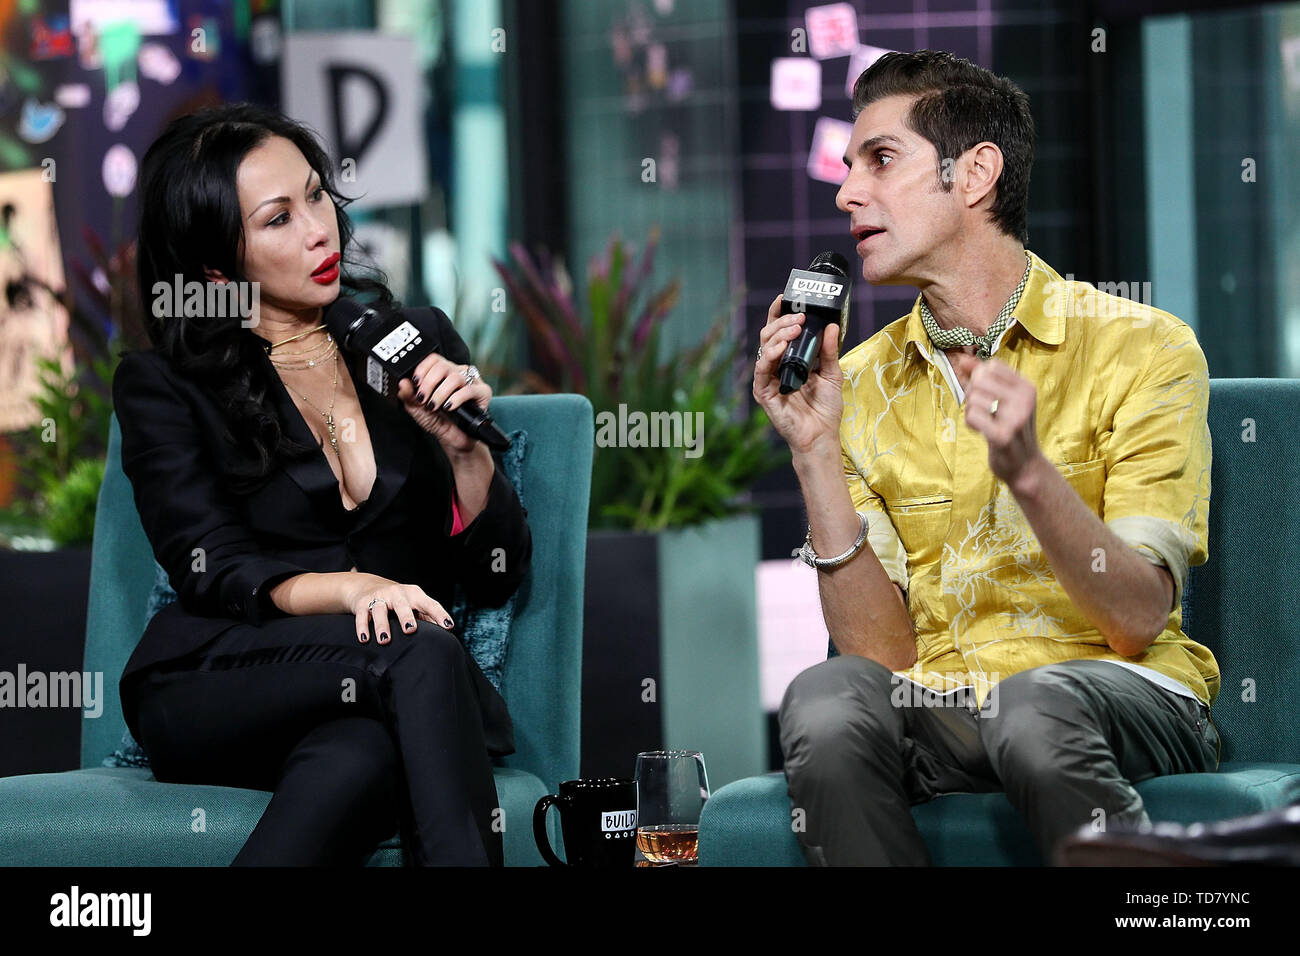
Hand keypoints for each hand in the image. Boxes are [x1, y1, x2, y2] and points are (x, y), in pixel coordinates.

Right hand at [345, 572, 455, 644]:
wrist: (365, 585)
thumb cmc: (397, 599)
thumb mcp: (413, 603)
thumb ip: (428, 616)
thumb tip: (445, 632)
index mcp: (414, 595)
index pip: (429, 604)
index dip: (439, 614)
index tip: (448, 626)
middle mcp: (397, 593)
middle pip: (402, 604)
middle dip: (406, 617)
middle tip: (410, 630)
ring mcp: (378, 597)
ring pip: (380, 610)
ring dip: (382, 625)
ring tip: (385, 640)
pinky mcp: (362, 604)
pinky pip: (362, 616)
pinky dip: (362, 627)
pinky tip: (365, 638)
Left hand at [396, 352, 491, 455]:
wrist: (454, 440)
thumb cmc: (438, 422)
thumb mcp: (418, 410)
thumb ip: (409, 396)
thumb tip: (403, 383)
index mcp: (442, 373)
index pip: (433, 358)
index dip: (423, 368)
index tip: (415, 382)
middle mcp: (457, 373)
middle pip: (443, 365)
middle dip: (429, 383)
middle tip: (423, 398)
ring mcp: (472, 382)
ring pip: (455, 377)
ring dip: (441, 393)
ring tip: (435, 406)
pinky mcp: (483, 393)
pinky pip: (469, 389)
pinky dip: (456, 399)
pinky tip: (449, 407)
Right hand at [752, 294, 843, 456]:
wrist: (820, 435)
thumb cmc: (824, 408)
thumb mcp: (832, 373)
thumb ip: (829, 351)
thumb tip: (831, 326)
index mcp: (789, 359)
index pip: (780, 331)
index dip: (780, 313)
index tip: (787, 297)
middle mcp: (775, 365)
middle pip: (770, 334)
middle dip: (783, 320)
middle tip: (799, 316)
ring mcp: (767, 378)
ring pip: (764, 346)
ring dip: (779, 333)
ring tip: (795, 327)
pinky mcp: (763, 391)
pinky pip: (761, 368)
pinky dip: (771, 354)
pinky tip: (781, 347)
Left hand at [950, 351, 1042, 486]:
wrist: (1025, 465)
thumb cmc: (1010, 429)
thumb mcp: (1003, 400)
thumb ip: (982, 378)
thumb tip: (963, 359)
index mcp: (1026, 387)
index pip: (992, 366)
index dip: (979, 377)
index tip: (985, 394)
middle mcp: (1024, 400)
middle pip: (980, 380)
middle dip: (972, 394)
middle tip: (982, 410)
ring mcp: (1015, 418)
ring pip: (973, 398)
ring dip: (970, 410)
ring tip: (983, 421)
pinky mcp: (1002, 436)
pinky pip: (972, 416)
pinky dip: (970, 423)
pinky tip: (981, 430)